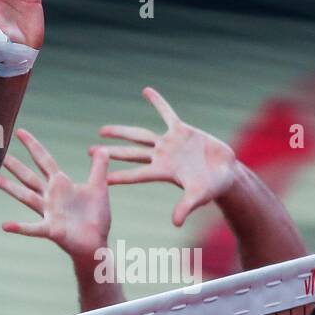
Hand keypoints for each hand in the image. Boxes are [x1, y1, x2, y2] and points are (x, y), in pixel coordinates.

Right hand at [0, 130, 110, 262]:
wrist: (96, 243)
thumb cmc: (95, 217)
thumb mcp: (99, 187)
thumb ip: (99, 166)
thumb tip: (100, 147)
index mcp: (61, 184)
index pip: (44, 160)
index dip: (33, 145)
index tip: (19, 131)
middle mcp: (50, 196)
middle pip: (28, 176)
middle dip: (13, 163)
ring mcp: (48, 213)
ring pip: (26, 197)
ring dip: (10, 188)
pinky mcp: (51, 230)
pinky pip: (33, 228)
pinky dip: (20, 227)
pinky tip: (5, 225)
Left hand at [95, 87, 236, 226]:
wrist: (225, 174)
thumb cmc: (212, 188)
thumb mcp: (198, 197)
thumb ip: (185, 207)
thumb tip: (175, 223)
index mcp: (163, 172)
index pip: (136, 175)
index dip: (120, 175)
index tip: (101, 177)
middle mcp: (161, 157)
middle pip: (130, 153)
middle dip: (111, 152)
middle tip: (89, 151)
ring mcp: (169, 143)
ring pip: (140, 135)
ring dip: (122, 132)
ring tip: (103, 130)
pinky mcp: (181, 131)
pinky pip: (167, 113)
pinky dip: (158, 103)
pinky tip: (146, 91)